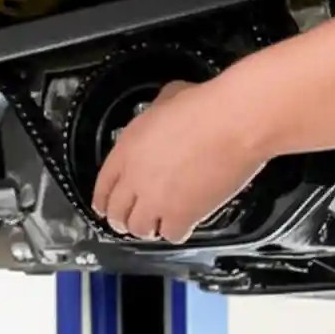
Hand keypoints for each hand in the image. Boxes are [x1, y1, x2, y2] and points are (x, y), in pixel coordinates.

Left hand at [92, 79, 266, 242]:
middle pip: (117, 214)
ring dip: (146, 229)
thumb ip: (155, 114)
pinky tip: (182, 225)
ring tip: (155, 227)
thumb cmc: (206, 107)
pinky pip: (171, 235)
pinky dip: (176, 233)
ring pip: (140, 229)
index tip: (104, 207)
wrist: (232, 123)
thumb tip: (163, 113)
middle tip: (129, 222)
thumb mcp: (167, 98)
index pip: (102, 185)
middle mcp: (136, 178)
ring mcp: (157, 200)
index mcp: (127, 149)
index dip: (102, 200)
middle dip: (121, 220)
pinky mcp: (182, 215)